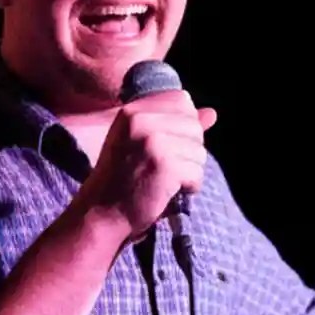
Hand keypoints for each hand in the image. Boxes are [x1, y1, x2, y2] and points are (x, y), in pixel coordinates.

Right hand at [76, 89, 216, 241]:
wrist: (102, 213)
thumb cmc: (122, 179)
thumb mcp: (140, 143)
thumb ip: (175, 124)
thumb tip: (212, 113)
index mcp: (132, 111)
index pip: (181, 100)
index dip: (184, 125)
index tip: (169, 146)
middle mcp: (141, 120)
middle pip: (194, 126)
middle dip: (189, 150)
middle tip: (167, 168)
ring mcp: (153, 142)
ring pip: (199, 150)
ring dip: (190, 170)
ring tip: (166, 180)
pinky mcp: (165, 166)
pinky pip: (197, 172)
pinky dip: (190, 186)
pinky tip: (170, 191)